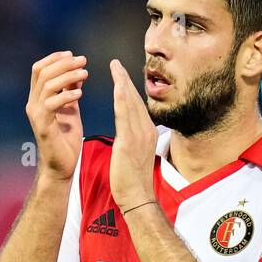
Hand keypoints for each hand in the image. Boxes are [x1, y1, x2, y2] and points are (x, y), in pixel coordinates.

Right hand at [25, 51, 87, 182]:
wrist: (61, 166)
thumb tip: (78, 71)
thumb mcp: (71, 108)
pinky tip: (80, 94)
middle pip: (43, 73)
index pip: (39, 69)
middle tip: (83, 61)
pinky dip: (67, 95)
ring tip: (85, 74)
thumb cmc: (66, 139)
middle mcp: (33, 104)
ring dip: (68, 76)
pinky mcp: (43, 126)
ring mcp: (36, 115)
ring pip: (47, 85)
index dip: (54, 58)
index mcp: (37, 98)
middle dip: (64, 63)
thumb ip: (70, 90)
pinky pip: (52, 104)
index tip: (73, 55)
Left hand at [108, 59, 157, 210]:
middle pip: (135, 99)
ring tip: (115, 67)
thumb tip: (127, 134)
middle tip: (116, 63)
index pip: (136, 106)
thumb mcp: (134, 155)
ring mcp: (140, 135)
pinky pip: (125, 116)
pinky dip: (122, 99)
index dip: (128, 89)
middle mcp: (146, 130)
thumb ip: (132, 141)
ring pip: (131, 103)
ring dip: (122, 83)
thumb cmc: (132, 181)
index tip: (120, 75)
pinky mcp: (130, 142)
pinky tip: (117, 87)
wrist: (137, 197)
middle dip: (125, 80)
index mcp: (147, 133)